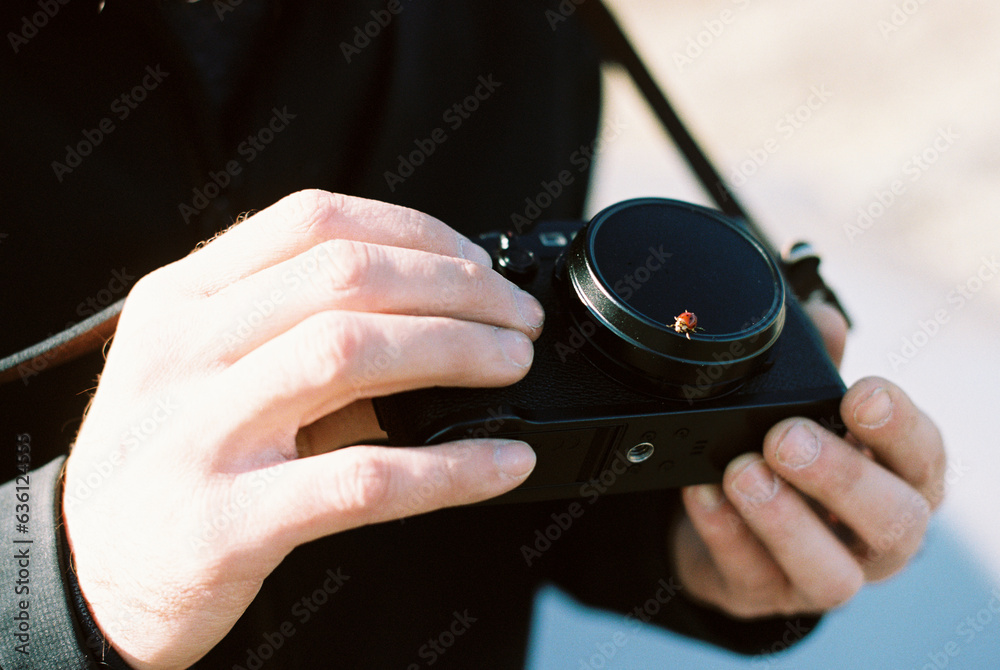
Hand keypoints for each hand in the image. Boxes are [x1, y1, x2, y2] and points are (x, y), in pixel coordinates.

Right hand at [62, 190, 542, 668]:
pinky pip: (361, 480)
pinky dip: (452, 467)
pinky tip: (505, 461)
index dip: (415, 230)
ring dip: (458, 350)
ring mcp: (198, 436)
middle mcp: (183, 353)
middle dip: (457, 288)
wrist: (98, 573)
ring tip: (513, 363)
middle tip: (517, 317)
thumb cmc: (170, 456)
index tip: (477, 261)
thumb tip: (437, 312)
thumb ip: (292, 327)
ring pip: (350, 354)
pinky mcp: (224, 525)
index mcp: (180, 299)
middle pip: (345, 277)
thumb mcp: (204, 367)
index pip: (311, 222)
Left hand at [672, 297, 946, 617]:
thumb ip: (820, 367)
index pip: (925, 459)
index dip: (899, 428)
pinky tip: (702, 493)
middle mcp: (875, 539)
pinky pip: (749, 577)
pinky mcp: (764, 598)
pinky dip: (723, 533)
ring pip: (829, 574)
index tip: (861, 393)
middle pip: (892, 523)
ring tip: (741, 472)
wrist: (732, 530)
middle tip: (786, 437)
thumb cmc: (789, 464)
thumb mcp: (808, 412)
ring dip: (782, 520)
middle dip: (840, 477)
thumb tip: (823, 318)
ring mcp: (822, 578)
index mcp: (898, 482)